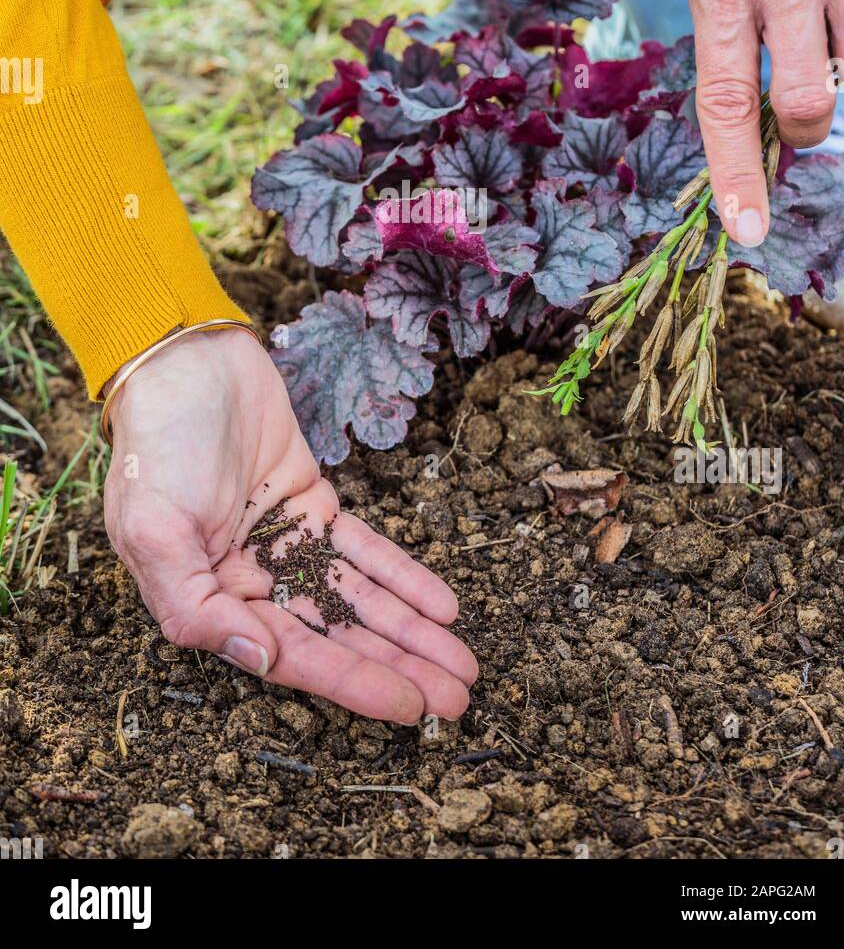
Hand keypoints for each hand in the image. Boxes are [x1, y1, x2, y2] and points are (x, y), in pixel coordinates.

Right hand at [103, 328, 475, 722]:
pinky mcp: (313, 502)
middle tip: (458, 698)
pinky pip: (365, 547)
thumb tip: (262, 657)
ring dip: (411, 631)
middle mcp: (252, 580)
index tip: (410, 707)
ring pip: (360, 598)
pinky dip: (403, 575)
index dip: (354, 683)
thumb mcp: (156, 532)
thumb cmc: (157, 447)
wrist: (185, 361)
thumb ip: (198, 608)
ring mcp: (288, 541)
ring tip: (463, 664)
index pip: (293, 655)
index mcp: (209, 600)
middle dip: (399, 667)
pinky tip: (442, 604)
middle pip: (339, 635)